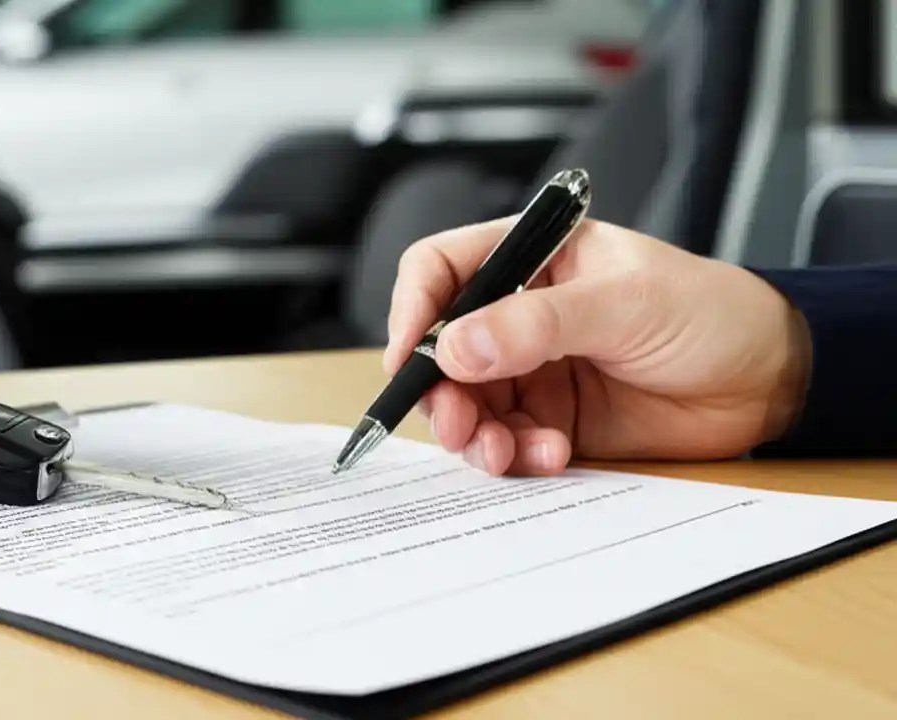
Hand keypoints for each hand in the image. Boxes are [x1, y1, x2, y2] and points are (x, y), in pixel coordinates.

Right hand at [385, 217, 811, 475]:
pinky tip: (550, 455)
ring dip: (472, 433)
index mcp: (529, 258)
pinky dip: (514, 455)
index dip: (414, 310)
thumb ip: (536, 324)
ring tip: (500, 451)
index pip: (440, 270)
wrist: (768, 380)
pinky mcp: (550, 419)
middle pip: (440, 349)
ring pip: (464, 404)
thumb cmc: (708, 312)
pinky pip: (505, 441)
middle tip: (456, 424)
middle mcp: (516, 313)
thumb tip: (456, 348)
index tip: (411, 357)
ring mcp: (530, 370)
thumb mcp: (624, 303)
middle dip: (439, 391)